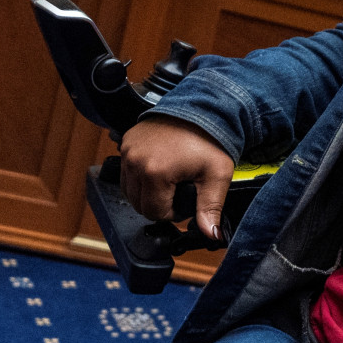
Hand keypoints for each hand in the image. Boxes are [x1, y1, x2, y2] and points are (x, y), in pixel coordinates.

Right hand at [119, 115, 234, 240]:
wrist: (201, 108)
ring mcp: (128, 151)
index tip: (184, 202)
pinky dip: (140, 177)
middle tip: (178, 192)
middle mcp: (136, 162)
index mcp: (156, 173)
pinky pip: (126, 173)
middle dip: (159, 204)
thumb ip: (211, 207)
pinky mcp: (125, 143)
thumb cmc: (210, 139)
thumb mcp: (217, 175)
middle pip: (139, 204)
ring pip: (130, 191)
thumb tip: (212, 235)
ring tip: (170, 182)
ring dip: (148, 192)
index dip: (172, 213)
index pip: (154, 213)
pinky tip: (159, 170)